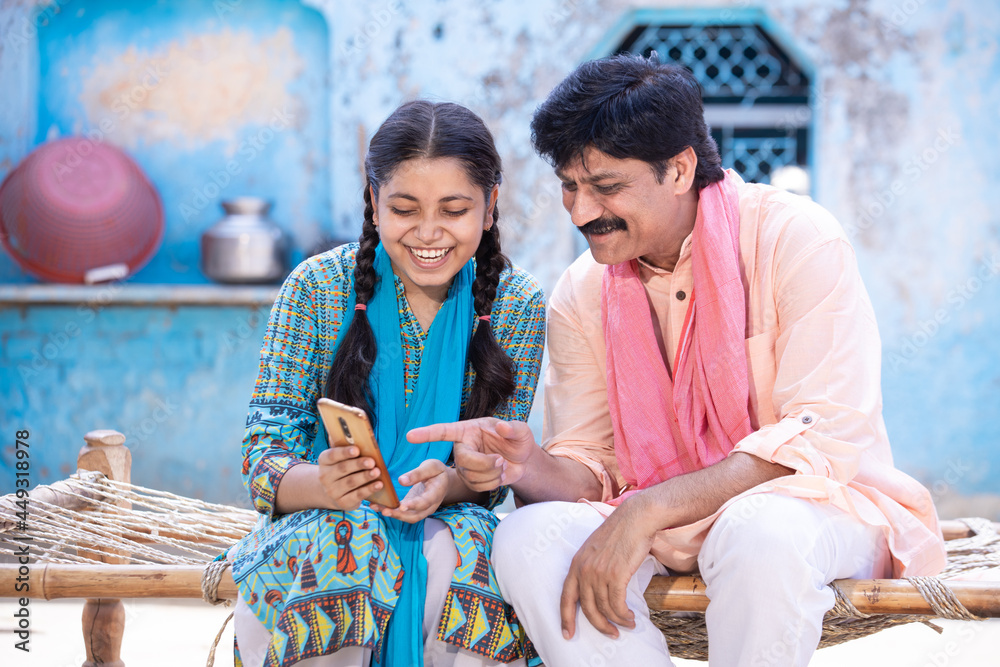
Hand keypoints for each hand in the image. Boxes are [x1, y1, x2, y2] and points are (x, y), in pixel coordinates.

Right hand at [316, 446, 384, 510]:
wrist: (334, 491)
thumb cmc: (343, 468)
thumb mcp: (341, 457)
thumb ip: (346, 446)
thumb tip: (355, 434)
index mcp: (324, 461)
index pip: (332, 455)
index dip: (344, 452)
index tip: (357, 450)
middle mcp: (325, 477)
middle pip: (343, 468)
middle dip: (358, 464)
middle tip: (371, 461)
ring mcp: (332, 491)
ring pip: (351, 482)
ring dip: (365, 477)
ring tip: (377, 471)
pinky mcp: (343, 502)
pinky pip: (357, 495)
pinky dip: (369, 489)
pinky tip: (379, 484)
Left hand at [370, 459, 448, 523]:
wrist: (443, 481)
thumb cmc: (437, 471)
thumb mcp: (431, 466)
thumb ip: (418, 473)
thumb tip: (401, 480)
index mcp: (436, 493)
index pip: (425, 502)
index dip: (414, 505)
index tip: (402, 506)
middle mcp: (430, 506)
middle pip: (415, 515)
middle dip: (399, 514)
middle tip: (384, 510)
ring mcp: (421, 510)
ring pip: (407, 517)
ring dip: (392, 514)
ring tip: (376, 507)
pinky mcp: (413, 509)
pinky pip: (403, 513)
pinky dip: (391, 511)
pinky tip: (378, 506)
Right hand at [407, 418, 537, 492]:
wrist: (521, 460)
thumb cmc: (517, 440)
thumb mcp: (521, 431)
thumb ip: (513, 428)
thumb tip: (503, 428)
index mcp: (468, 430)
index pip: (443, 431)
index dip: (427, 434)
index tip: (410, 436)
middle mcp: (462, 447)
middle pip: (463, 460)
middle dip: (485, 464)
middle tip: (501, 460)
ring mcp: (464, 466)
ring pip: (471, 476)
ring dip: (492, 474)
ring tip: (502, 465)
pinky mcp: (470, 480)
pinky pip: (478, 487)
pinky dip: (493, 483)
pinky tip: (499, 475)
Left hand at [560, 494, 659, 638]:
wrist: (635, 519)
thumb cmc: (619, 533)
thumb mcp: (595, 549)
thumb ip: (590, 568)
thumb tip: (595, 592)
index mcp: (576, 563)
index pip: (566, 597)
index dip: (565, 618)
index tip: (567, 635)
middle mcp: (584, 570)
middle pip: (587, 608)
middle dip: (600, 625)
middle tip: (612, 634)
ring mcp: (599, 573)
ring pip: (604, 609)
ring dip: (617, 621)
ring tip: (628, 623)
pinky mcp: (616, 575)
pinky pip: (617, 605)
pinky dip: (624, 615)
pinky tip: (631, 617)